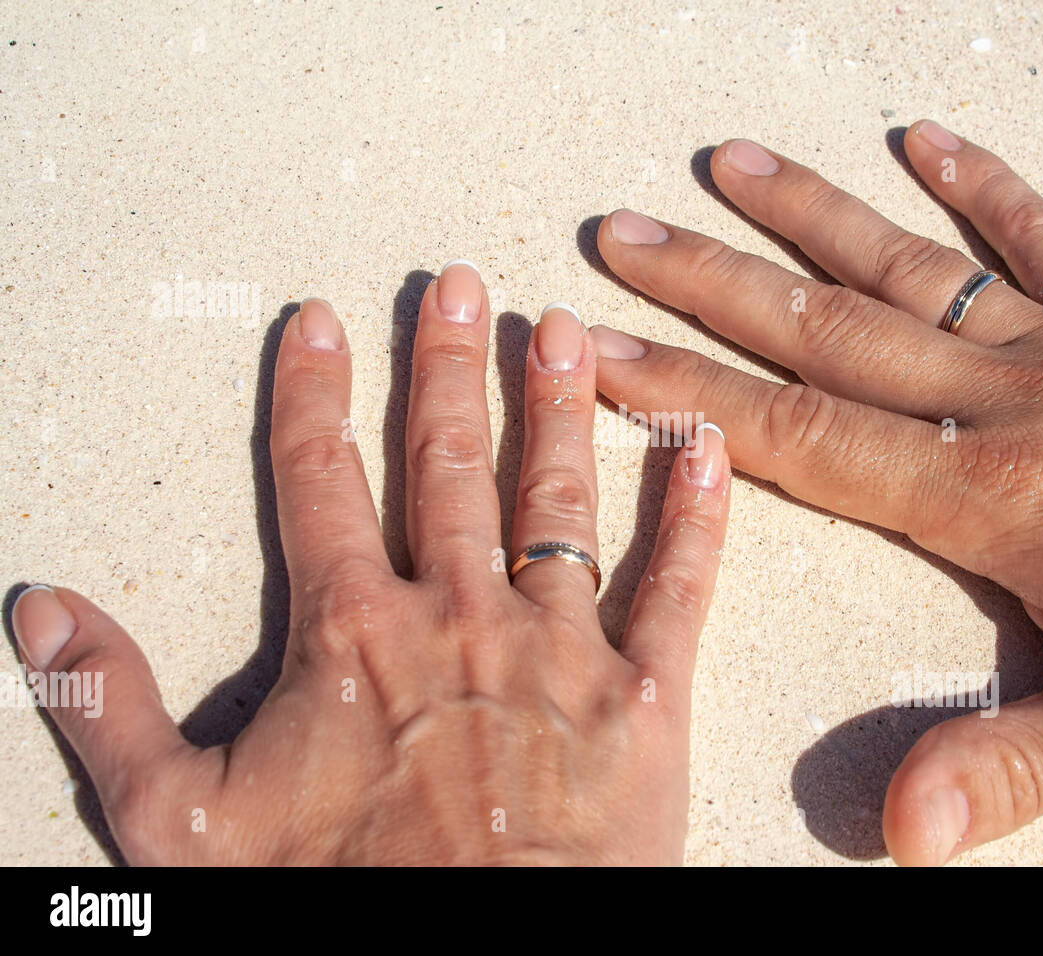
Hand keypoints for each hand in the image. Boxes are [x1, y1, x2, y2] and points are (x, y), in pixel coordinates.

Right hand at [11, 268, 730, 863]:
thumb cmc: (339, 903)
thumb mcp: (184, 826)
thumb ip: (115, 712)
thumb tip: (41, 615)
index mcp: (354, 633)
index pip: (321, 481)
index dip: (314, 395)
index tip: (319, 322)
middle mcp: (460, 613)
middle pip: (447, 463)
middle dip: (446, 368)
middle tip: (458, 286)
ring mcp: (559, 648)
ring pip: (558, 498)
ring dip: (558, 407)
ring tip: (561, 332)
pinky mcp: (644, 697)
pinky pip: (679, 588)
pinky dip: (698, 516)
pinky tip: (707, 446)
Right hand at [586, 125, 1042, 864]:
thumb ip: (1012, 767)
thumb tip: (903, 830)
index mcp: (984, 495)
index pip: (796, 435)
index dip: (686, 391)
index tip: (602, 350)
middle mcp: (1004, 401)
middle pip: (824, 331)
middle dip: (709, 286)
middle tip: (620, 240)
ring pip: (907, 267)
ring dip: (809, 215)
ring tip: (728, 166)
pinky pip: (1041, 236)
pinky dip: (980, 186)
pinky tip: (926, 143)